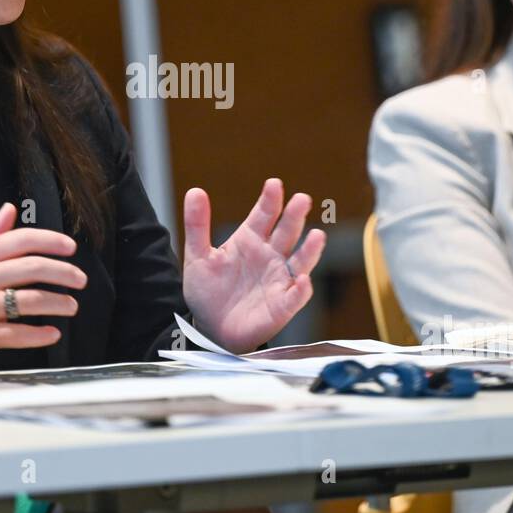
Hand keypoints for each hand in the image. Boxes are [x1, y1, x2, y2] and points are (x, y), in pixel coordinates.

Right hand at [0, 202, 85, 358]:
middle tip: (80, 280)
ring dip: (58, 302)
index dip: (50, 240)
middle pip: (33, 268)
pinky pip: (17, 335)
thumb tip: (10, 209)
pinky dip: (40, 335)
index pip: (21, 240)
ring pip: (31, 301)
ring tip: (72, 306)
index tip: (70, 248)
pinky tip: (53, 333)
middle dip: (64, 272)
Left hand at [181, 178, 325, 353]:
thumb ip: (197, 225)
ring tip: (317, 236)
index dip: (270, 200)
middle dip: (295, 216)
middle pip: (287, 232)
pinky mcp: (282, 305)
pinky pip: (295, 296)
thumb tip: (195, 192)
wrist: (211, 328)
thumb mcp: (198, 256)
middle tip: (302, 199)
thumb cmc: (209, 291)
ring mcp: (278, 279)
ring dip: (310, 250)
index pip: (264, 214)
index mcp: (250, 240)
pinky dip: (301, 289)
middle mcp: (270, 256)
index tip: (274, 184)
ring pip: (300, 261)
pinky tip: (302, 281)